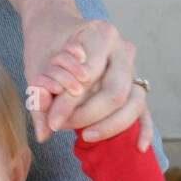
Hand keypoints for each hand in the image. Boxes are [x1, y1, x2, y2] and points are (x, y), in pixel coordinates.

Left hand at [23, 9, 153, 150]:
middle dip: (87, 115)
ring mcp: (132, 68)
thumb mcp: (37, 69)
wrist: (57, 32)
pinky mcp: (134, 87)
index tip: (52, 121)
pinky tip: (139, 148)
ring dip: (109, 124)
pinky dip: (144, 129)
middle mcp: (122, 49)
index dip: (70, 103)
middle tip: (62, 125)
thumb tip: (44, 133)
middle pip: (115, 92)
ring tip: (84, 135)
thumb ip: (40, 99)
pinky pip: (144, 110)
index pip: (90, 76)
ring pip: (133, 102)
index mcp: (100, 34)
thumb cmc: (47, 50)